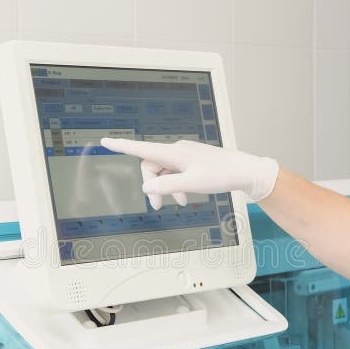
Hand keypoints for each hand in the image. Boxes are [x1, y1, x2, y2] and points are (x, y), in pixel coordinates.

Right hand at [100, 138, 278, 209]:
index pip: (142, 149)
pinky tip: (187, 197)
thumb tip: (147, 188)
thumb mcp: (191, 184)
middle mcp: (178, 151)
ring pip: (165, 171)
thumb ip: (167, 186)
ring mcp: (185, 156)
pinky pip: (177, 172)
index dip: (122, 146)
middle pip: (152, 166)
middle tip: (159, 207)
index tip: (106, 141)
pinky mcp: (193, 161)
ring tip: (181, 203)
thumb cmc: (221, 175)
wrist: (244, 171)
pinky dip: (178, 185)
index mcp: (174, 153)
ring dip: (168, 188)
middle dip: (153, 186)